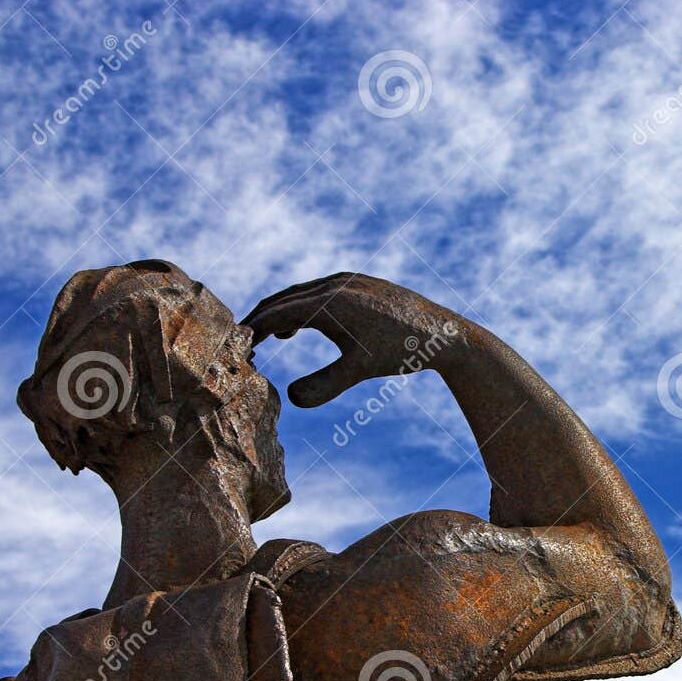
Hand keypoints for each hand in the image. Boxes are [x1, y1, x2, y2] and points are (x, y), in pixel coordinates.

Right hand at [241, 273, 469, 407]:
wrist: (443, 332)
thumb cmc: (402, 352)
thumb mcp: (360, 370)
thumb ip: (325, 385)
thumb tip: (291, 399)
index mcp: (331, 301)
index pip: (280, 312)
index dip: (255, 329)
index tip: (238, 346)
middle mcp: (336, 284)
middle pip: (285, 298)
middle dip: (262, 318)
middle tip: (241, 340)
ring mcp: (349, 281)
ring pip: (302, 294)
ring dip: (281, 312)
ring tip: (267, 335)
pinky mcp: (360, 284)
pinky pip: (319, 292)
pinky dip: (302, 307)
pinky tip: (300, 327)